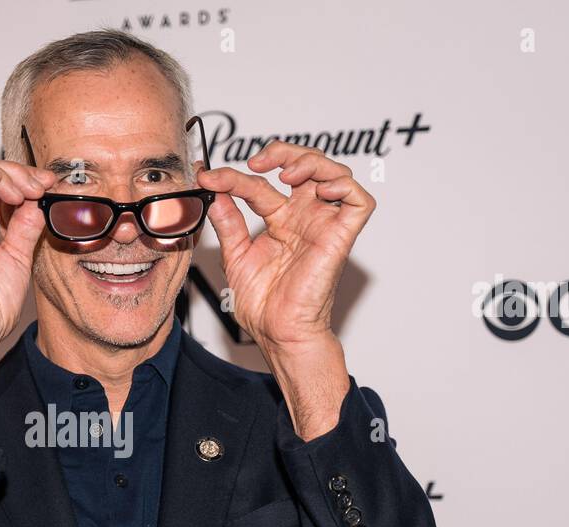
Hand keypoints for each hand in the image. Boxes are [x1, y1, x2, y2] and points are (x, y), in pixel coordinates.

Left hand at [195, 143, 375, 351]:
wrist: (278, 333)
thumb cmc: (263, 306)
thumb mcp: (235, 256)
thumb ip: (228, 222)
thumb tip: (213, 192)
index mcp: (280, 222)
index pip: (260, 185)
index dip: (234, 176)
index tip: (209, 178)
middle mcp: (303, 218)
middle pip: (305, 165)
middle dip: (282, 151)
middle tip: (255, 163)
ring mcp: (323, 225)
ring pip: (334, 172)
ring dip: (311, 161)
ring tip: (287, 172)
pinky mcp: (341, 237)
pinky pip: (359, 201)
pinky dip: (344, 184)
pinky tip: (320, 189)